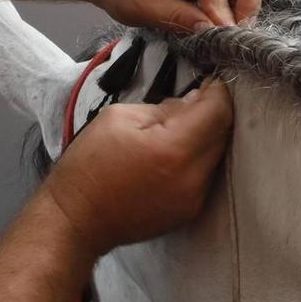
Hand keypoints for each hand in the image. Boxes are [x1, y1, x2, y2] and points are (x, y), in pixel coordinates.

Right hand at [37, 79, 233, 253]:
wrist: (77, 220)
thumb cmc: (89, 165)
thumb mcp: (119, 118)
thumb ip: (164, 107)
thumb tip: (193, 102)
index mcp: (174, 149)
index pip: (219, 112)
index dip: (217, 91)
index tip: (208, 81)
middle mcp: (193, 178)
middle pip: (223, 134)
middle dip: (212, 112)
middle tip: (190, 101)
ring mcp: (195, 199)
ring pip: (217, 154)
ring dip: (205, 136)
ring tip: (178, 128)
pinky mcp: (190, 211)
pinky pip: (205, 174)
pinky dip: (197, 158)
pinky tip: (173, 154)